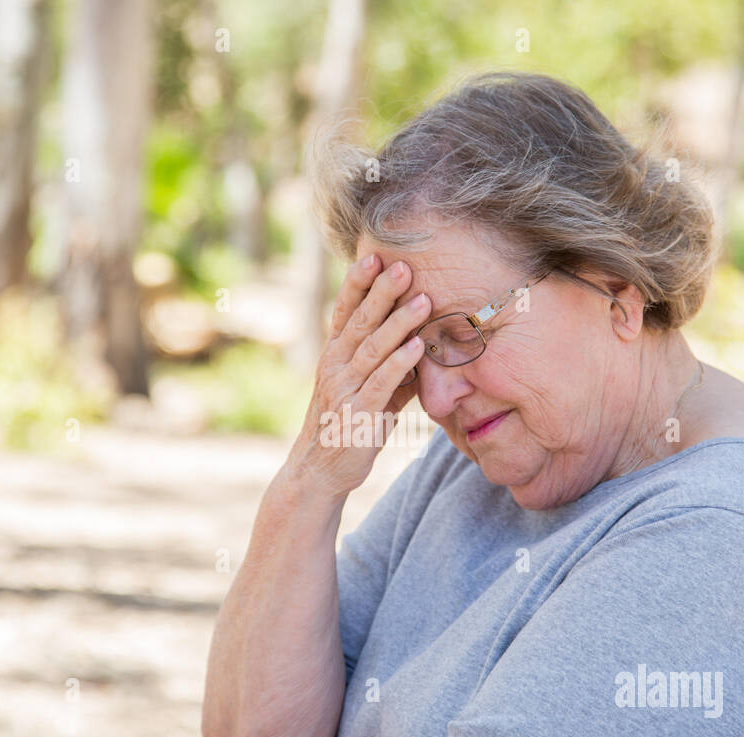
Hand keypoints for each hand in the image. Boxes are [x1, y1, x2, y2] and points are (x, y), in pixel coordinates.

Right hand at [282, 255, 429, 500]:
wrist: (320, 471)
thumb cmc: (348, 426)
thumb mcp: (366, 390)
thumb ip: (390, 367)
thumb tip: (422, 344)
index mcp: (334, 355)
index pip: (344, 311)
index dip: (357, 284)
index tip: (373, 256)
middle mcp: (334, 366)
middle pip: (359, 321)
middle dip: (381, 292)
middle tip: (404, 265)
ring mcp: (344, 389)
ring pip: (372, 348)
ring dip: (399, 323)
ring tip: (423, 300)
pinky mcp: (358, 414)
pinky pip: (381, 383)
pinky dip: (401, 363)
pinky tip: (419, 346)